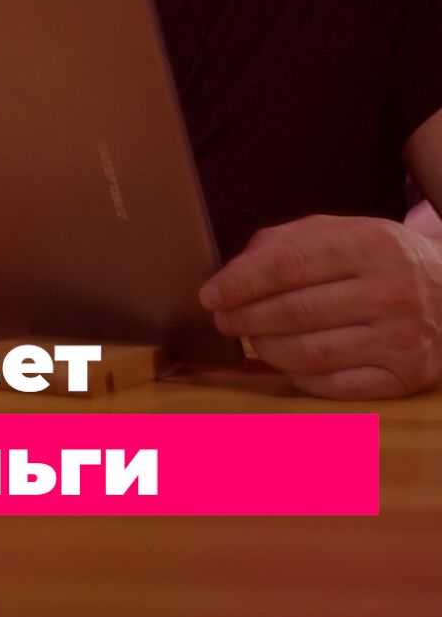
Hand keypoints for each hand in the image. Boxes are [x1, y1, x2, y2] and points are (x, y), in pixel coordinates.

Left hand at [199, 214, 441, 398]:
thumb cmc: (386, 260)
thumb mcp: (347, 232)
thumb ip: (290, 240)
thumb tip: (236, 268)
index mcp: (371, 244)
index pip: (289, 265)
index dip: (242, 282)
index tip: (211, 294)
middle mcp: (389, 292)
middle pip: (296, 311)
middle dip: (246, 317)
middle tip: (222, 319)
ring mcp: (400, 339)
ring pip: (311, 352)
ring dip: (266, 348)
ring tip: (249, 338)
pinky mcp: (405, 377)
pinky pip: (335, 385)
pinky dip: (299, 376)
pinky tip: (284, 363)